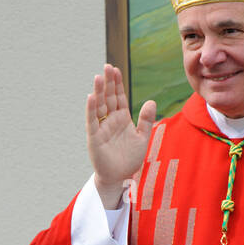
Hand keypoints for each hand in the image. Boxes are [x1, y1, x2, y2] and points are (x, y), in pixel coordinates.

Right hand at [87, 64, 156, 208]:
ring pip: (99, 106)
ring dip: (98, 92)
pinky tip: (91, 97)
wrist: (119, 178)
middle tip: (107, 66)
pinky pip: (92, 121)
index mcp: (122, 118)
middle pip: (108, 98)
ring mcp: (102, 128)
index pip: (119, 97)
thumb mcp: (142, 137)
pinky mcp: (94, 138)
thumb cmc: (129, 159)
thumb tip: (151, 101)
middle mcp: (110, 120)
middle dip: (107, 83)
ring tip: (98, 77)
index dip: (117, 84)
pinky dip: (91, 109)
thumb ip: (146, 120)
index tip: (115, 69)